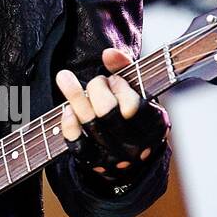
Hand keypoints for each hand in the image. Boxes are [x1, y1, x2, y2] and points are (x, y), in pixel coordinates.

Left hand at [55, 46, 169, 184]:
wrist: (134, 154)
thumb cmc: (137, 113)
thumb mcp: (139, 89)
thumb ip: (127, 68)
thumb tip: (109, 54)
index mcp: (152, 125)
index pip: (131, 104)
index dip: (119, 87)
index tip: (115, 80)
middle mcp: (134, 145)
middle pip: (106, 112)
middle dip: (97, 89)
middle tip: (97, 82)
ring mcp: (113, 156)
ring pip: (90, 124)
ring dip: (75, 97)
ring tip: (64, 77)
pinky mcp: (94, 162)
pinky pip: (76, 143)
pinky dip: (69, 123)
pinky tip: (67, 109)